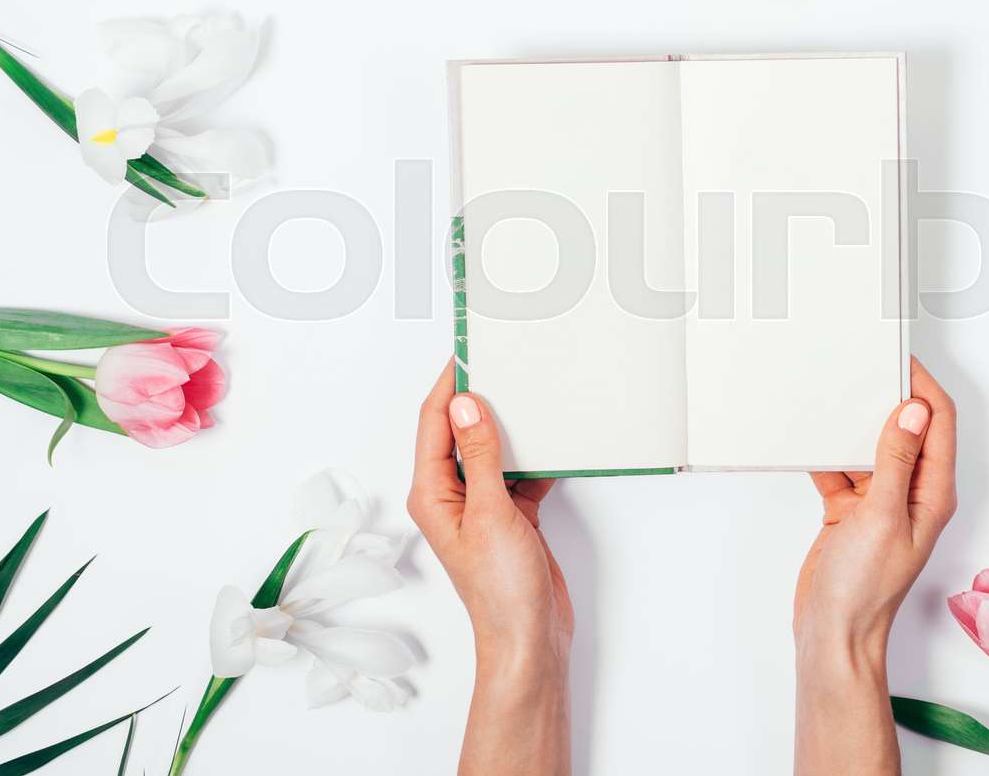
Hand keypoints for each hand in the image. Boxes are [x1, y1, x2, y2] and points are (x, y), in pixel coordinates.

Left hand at [409, 361, 571, 775]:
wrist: (530, 640)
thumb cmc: (500, 591)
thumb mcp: (490, 514)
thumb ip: (480, 457)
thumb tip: (469, 405)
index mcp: (433, 493)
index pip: (435, 422)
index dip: (449, 382)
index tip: (467, 348)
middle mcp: (453, 495)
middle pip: (461, 430)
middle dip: (480, 394)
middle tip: (502, 357)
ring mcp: (484, 505)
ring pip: (493, 448)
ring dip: (510, 422)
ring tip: (530, 387)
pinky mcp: (513, 515)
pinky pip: (521, 471)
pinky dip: (536, 453)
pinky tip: (555, 437)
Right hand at [793, 356, 956, 775]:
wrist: (832, 632)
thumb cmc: (866, 589)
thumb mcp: (882, 516)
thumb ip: (896, 462)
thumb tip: (914, 411)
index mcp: (933, 492)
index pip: (938, 424)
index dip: (923, 387)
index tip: (898, 359)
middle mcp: (911, 492)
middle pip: (906, 430)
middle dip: (887, 397)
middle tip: (863, 366)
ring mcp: (880, 501)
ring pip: (870, 446)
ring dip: (853, 424)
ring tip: (833, 395)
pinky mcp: (851, 511)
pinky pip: (841, 469)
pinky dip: (826, 455)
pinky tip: (809, 439)